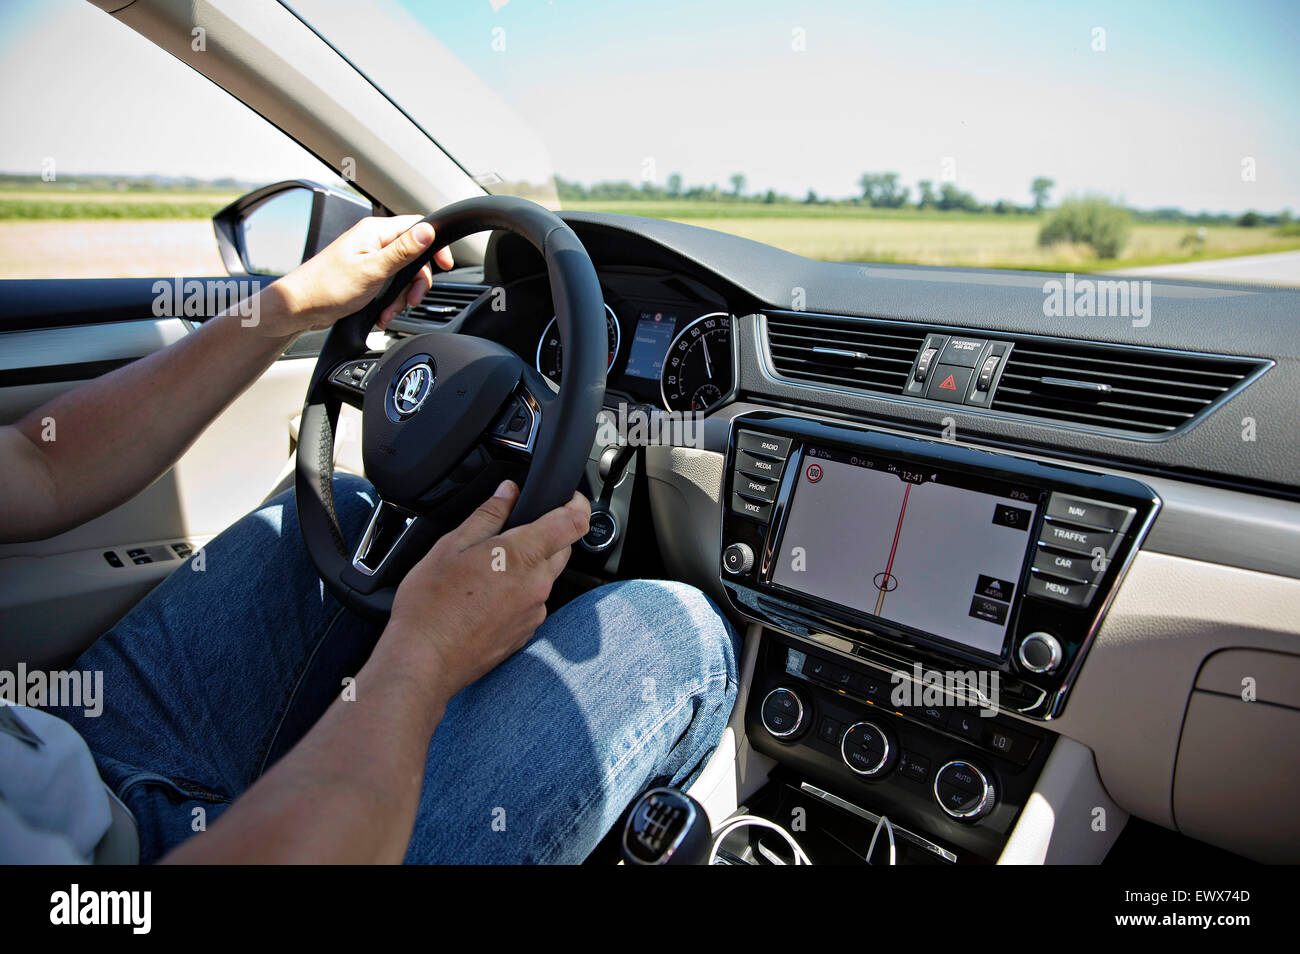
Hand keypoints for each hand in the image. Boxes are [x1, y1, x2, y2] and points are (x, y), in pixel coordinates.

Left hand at [264, 214, 455, 338]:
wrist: (300, 307)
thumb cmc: (327, 287)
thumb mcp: (373, 269)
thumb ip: (402, 251)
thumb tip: (428, 231)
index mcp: (375, 231)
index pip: (417, 227)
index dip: (434, 245)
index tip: (445, 264)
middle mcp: (373, 241)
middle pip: (414, 256)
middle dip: (416, 282)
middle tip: (411, 299)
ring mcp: (369, 259)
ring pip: (403, 275)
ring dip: (402, 296)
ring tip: (390, 311)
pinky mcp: (365, 276)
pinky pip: (389, 286)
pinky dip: (390, 302)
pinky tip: (381, 313)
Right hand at [384, 481, 590, 699]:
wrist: (424, 661)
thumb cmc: (430, 606)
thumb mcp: (451, 546)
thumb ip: (488, 514)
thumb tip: (508, 492)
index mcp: (522, 556)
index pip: (574, 522)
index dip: (576, 504)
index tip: (567, 497)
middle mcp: (537, 585)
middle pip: (563, 548)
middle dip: (547, 534)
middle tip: (509, 534)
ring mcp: (534, 612)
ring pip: (546, 576)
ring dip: (529, 566)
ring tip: (487, 570)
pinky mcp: (526, 632)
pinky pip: (533, 602)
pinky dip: (519, 593)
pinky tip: (486, 597)